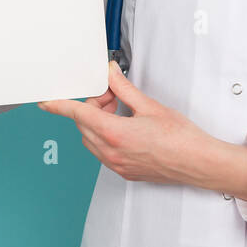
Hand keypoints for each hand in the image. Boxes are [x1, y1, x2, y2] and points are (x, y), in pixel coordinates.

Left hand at [38, 61, 224, 187]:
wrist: (199, 163)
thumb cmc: (182, 138)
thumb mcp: (150, 106)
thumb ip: (124, 89)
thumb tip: (111, 74)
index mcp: (115, 133)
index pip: (78, 114)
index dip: (59, 105)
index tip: (46, 101)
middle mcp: (112, 152)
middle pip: (83, 125)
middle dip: (92, 107)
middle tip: (113, 97)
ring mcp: (117, 165)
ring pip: (91, 139)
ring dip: (98, 122)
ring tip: (122, 112)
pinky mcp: (124, 172)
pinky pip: (103, 152)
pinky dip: (106, 136)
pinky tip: (126, 127)